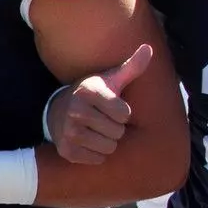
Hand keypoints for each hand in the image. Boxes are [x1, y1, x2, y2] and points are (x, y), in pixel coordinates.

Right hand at [48, 43, 151, 162]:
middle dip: (115, 129)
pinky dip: (96, 154)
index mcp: (88, 92)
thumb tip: (148, 49)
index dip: (122, 113)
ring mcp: (69, 131)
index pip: (124, 114)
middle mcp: (75, 110)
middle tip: (103, 121)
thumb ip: (132, 67)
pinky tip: (88, 141)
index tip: (111, 107)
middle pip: (117, 133)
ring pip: (108, 148)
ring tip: (97, 131)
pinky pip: (97, 159)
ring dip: (107, 142)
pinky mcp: (66, 150)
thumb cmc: (93, 94)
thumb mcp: (111, 79)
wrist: (59, 110)